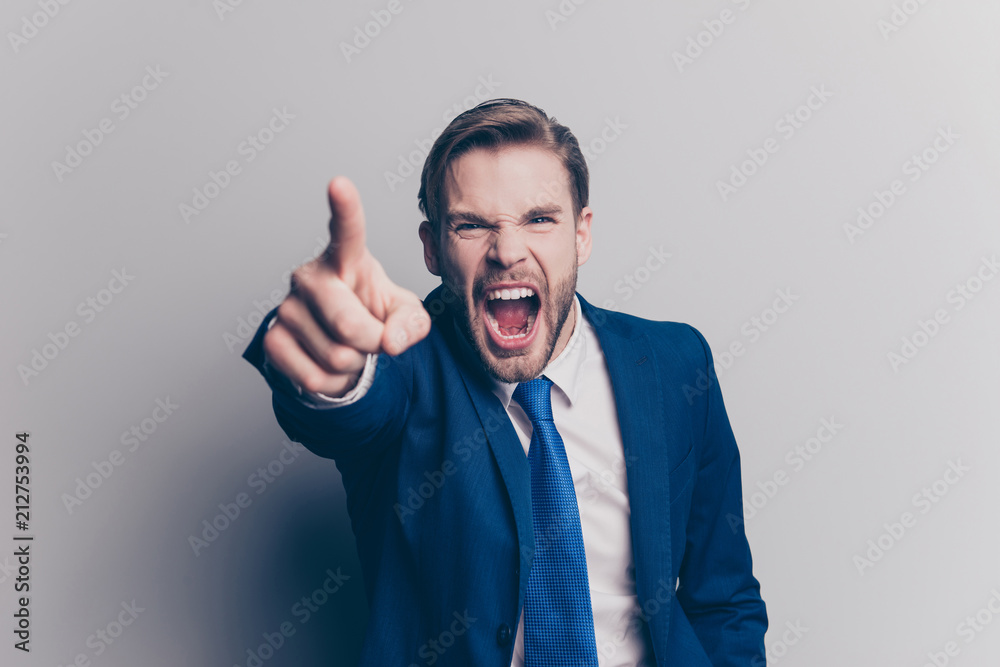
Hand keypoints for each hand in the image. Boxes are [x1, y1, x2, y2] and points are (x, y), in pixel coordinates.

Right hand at [262, 177, 430, 397]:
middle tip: (377, 340)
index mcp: (346, 258)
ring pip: (337, 357)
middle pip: (349, 325)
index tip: (339, 184)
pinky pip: (315, 377)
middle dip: (374, 344)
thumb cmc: (372, 314)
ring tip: (350, 347)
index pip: (346, 230)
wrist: (338, 344)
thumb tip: (392, 340)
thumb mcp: (404, 314)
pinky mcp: (272, 338)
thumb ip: (412, 322)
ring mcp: (287, 307)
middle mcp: (310, 276)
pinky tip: (330, 364)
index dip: (344, 208)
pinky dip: (335, 383)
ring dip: (356, 364)